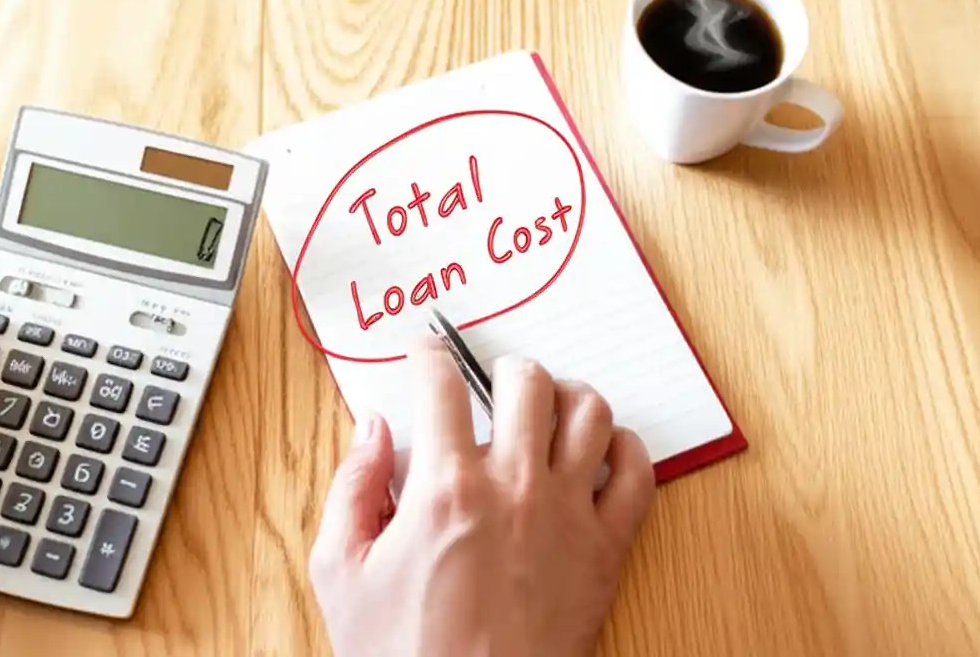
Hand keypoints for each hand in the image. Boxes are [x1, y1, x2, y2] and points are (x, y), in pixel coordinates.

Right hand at [309, 336, 655, 655]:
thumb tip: (371, 430)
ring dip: (566, 396)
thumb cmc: (404, 654)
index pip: (440, 386)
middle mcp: (513, 487)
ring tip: (546, 409)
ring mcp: (568, 515)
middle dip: (502, 367)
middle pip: (525, 381)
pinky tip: (600, 451)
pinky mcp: (606, 550)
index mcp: (444, 488)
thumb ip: (352, 487)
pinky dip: (624, 447)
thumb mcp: (340, 572)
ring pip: (589, 411)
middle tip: (488, 382)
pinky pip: (638, 473)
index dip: (428, 355)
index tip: (424, 352)